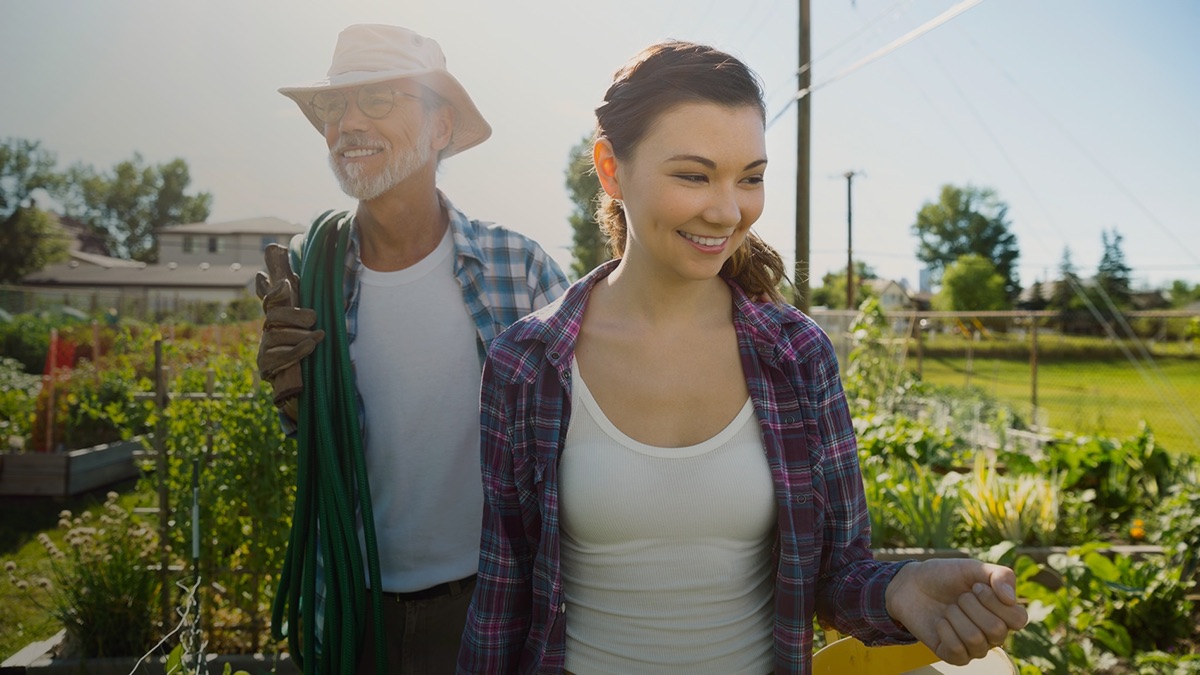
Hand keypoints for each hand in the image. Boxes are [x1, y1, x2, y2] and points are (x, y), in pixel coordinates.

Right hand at [256, 244, 322, 419]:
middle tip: (314, 317)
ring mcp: (264, 349)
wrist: (304, 387)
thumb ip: (313, 310)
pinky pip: (280, 355)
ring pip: (278, 335)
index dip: (275, 291)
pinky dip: (298, 350)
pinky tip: (311, 346)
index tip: (286, 284)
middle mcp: (267, 331)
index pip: (271, 300)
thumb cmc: (312, 351)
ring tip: (318, 336)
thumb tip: (310, 285)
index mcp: (278, 318)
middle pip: (273, 316)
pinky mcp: (265, 366)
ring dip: (300, 335)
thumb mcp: (315, 329)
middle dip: (295, 315)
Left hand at [884, 558, 1027, 665]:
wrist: (912, 584)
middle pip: (996, 630)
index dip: (995, 601)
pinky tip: (939, 622)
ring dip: (955, 616)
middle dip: (971, 606)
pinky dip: (944, 630)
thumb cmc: (945, 576)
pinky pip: (957, 650)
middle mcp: (993, 634)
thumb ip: (999, 575)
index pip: (1018, 619)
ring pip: (975, 640)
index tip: (976, 586)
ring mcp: (974, 647)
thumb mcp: (972, 567)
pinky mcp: (954, 656)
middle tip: (958, 597)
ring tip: (948, 608)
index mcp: (1002, 613)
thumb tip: (1010, 599)